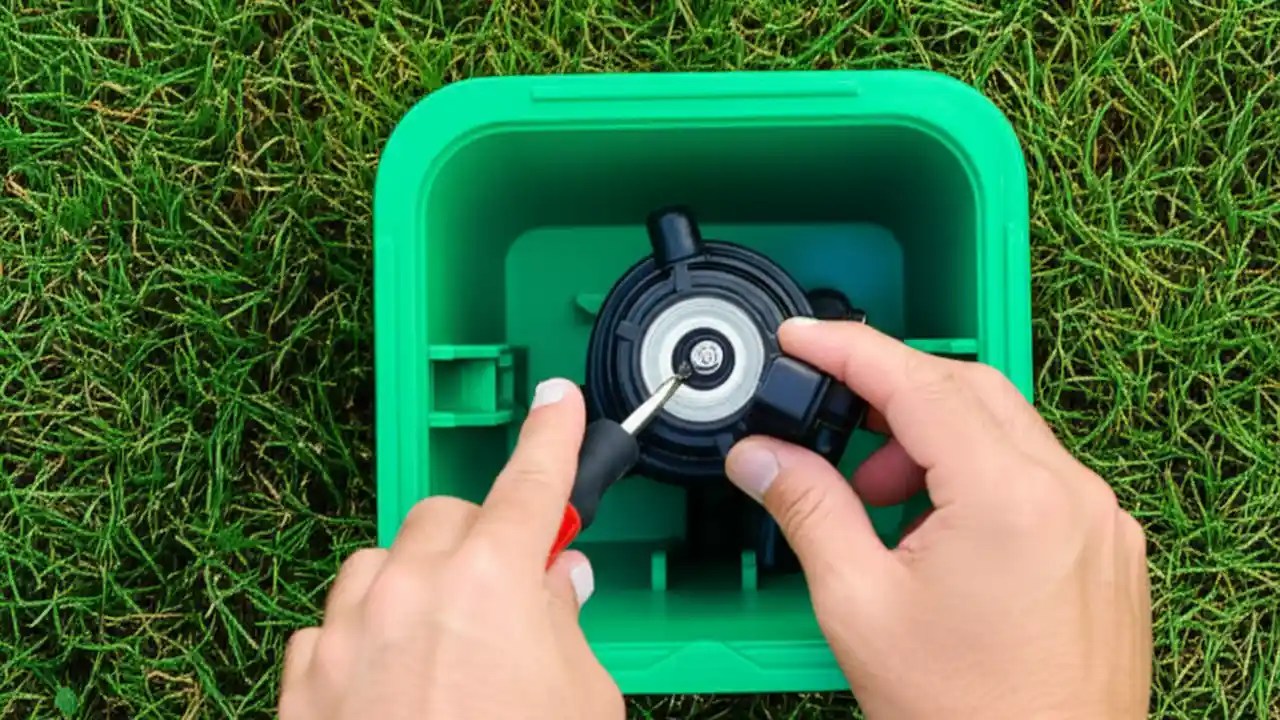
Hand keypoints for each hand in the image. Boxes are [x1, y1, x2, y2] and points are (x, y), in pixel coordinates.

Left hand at [279, 379, 623, 719]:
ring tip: (443, 649)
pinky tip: (393, 685)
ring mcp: (348, 633)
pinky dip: (366, 641)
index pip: (531, 482)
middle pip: (445, 517)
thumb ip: (567, 623)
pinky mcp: (305, 681)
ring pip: (380, 564)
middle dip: (479, 543)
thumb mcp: (584, 698)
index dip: (551, 435)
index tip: (555, 403)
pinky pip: (334, 626)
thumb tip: (555, 584)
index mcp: (491, 582)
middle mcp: (410, 591)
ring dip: (414, 587)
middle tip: (506, 598)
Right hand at [726, 319, 1151, 718]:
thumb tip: (760, 454)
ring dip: (935, 439)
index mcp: (1009, 498)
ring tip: (881, 500)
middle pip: (969, 390)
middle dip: (891, 396)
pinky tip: (937, 527)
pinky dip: (979, 475)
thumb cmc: (965, 715)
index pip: (918, 383)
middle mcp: (1070, 494)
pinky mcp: (1108, 547)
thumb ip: (807, 509)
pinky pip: (1038, 474)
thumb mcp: (859, 605)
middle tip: (831, 420)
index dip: (849, 349)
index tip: (801, 337)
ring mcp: (1099, 520)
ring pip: (1006, 429)